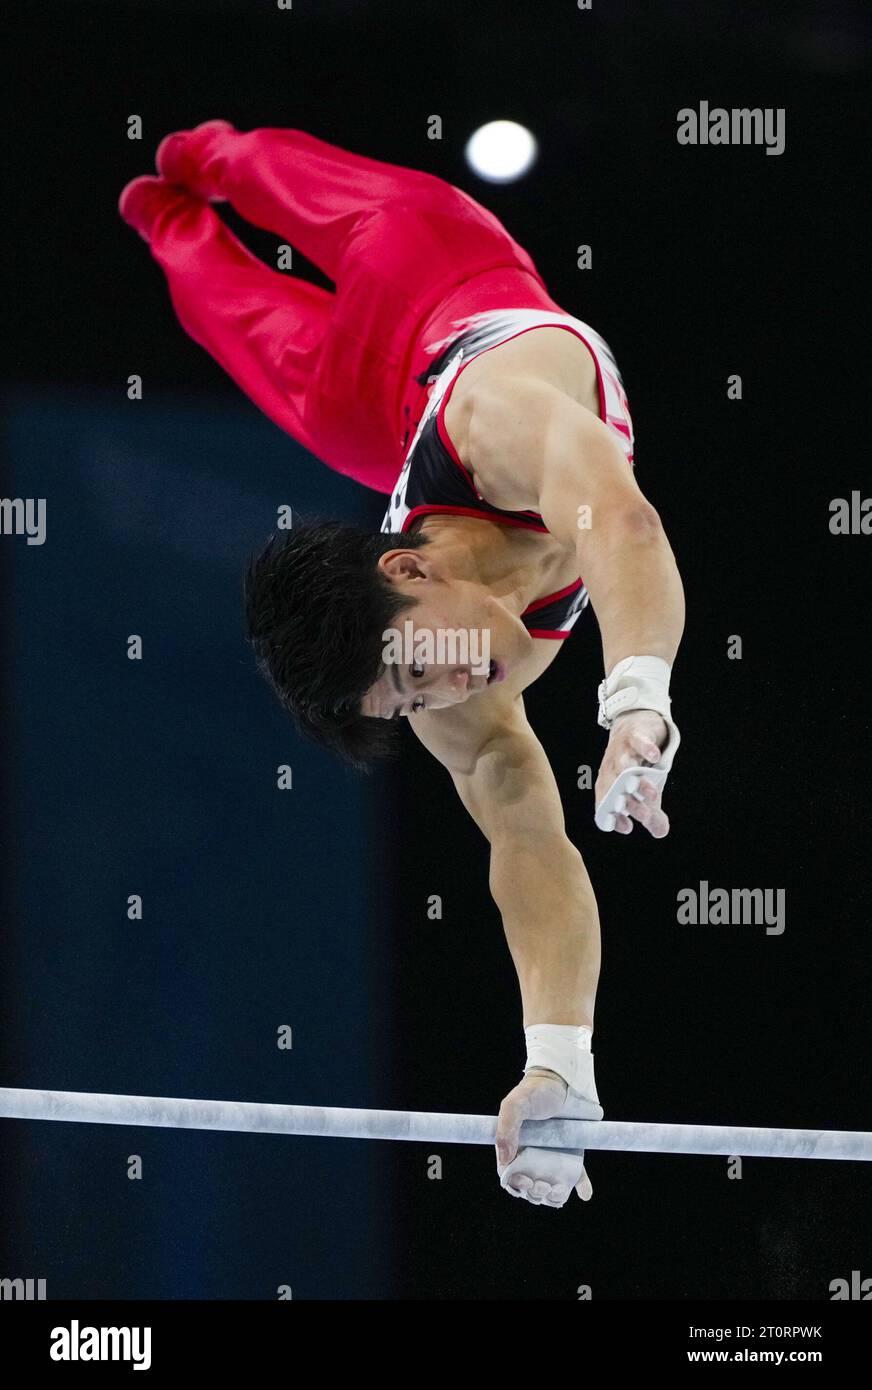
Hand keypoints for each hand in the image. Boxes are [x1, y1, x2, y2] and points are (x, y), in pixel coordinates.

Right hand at [495, 1070, 592, 1207]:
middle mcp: (533, 1157)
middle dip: (535, 1194)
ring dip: (555, 1197)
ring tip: (560, 1188)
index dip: (516, 1186)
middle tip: (543, 1185)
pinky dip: (581, 1188)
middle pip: (530, 1188)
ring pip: (551, 1188)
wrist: (561, 1079)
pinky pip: (576, 1177)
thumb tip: (504, 1160)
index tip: (526, 1183)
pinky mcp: (572, 1156)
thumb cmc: (534, 1091)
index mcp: (514, 1149)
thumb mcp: (515, 1105)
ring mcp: (553, 1158)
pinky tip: (584, 1192)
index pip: (511, 1177)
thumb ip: (505, 1129)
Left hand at [595, 709, 670, 836]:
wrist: (635, 728)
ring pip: (625, 767)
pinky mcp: (634, 736)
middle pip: (615, 789)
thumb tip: (661, 833)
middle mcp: (610, 769)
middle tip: (645, 816)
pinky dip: (646, 749)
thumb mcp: (644, 792)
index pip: (605, 804)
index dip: (613, 817)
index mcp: (608, 785)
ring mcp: (621, 751)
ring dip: (638, 781)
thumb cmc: (637, 766)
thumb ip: (652, 813)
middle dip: (629, 803)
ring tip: (652, 794)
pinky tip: (655, 757)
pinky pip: (639, 742)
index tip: (628, 828)